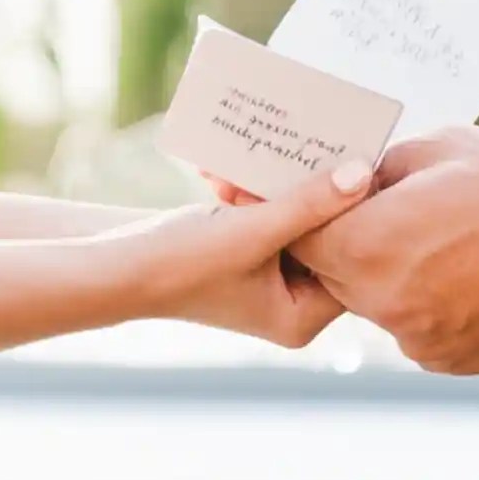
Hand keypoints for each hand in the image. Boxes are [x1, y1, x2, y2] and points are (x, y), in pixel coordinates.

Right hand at [115, 160, 372, 347]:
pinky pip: (269, 219)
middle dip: (309, 200)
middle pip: (326, 243)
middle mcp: (290, 306)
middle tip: (306, 160)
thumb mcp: (256, 229)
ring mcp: (267, 282)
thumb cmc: (184, 260)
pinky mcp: (246, 257)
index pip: (351, 264)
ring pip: (296, 225)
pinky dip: (254, 197)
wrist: (115, 264)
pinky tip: (226, 178)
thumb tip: (363, 176)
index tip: (356, 173)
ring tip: (245, 178)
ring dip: (276, 193)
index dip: (355, 219)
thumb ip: (311, 203)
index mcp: (302, 318)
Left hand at [290, 127, 478, 373]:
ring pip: (374, 302)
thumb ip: (385, 167)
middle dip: (350, 243)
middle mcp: (381, 300)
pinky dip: (425, 305)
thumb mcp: (443, 147)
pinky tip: (465, 275)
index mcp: (368, 244)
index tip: (327, 199)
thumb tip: (362, 181)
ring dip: (388, 276)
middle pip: (334, 273)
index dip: (312, 213)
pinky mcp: (446, 359)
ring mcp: (414, 336)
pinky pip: (413, 327)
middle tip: (386, 215)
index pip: (303, 234)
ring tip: (438, 242)